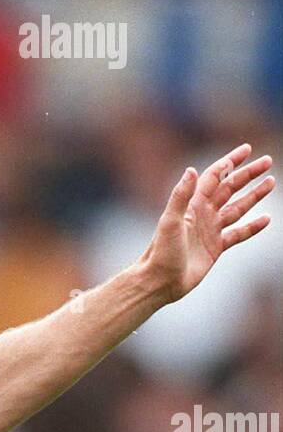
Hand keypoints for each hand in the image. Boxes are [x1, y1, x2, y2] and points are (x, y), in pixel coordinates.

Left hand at [140, 143, 273, 303]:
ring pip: (238, 208)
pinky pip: (238, 234)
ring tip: (271, 182)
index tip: (247, 149)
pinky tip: (266, 219)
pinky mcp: (215, 248)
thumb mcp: (170, 221)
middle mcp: (203, 214)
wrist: (160, 282)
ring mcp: (210, 230)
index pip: (214, 176)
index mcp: (192, 205)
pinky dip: (252, 227)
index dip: (230, 162)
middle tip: (267, 161)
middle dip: (248, 174)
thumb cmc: (160, 252)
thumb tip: (191, 169)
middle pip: (230, 188)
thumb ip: (181, 196)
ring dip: (254, 195)